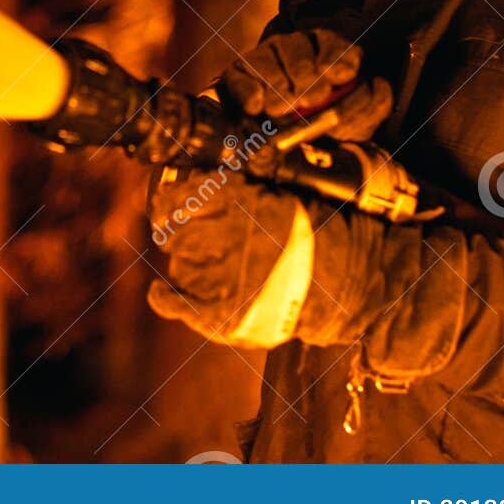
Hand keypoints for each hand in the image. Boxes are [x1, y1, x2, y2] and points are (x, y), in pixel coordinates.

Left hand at [146, 168, 326, 349]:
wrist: (343, 282)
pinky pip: (176, 303)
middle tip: (184, 236)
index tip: (165, 206)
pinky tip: (160, 292)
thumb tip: (188, 188)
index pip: (181, 198)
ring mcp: (225, 279)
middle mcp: (230, 237)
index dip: (167, 202)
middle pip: (176, 234)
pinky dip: (164, 297)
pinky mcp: (223, 315)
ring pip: (180, 267)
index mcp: (243, 203)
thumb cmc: (309, 236)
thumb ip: (234, 190)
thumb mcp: (276, 196)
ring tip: (209, 266)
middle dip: (176, 234)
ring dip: (186, 264)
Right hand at [224, 29, 385, 128]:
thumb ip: (373, 104)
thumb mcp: (357, 120)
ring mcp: (262, 59)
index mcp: (325, 52)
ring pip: (267, 58)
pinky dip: (247, 91)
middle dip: (304, 73)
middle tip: (310, 98)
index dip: (335, 58)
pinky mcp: (237, 76)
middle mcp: (293, 49)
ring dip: (276, 83)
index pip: (331, 44)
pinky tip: (257, 107)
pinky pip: (239, 78)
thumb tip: (379, 85)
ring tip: (283, 109)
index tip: (340, 77)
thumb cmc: (327, 130)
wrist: (284, 150)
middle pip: (296, 47)